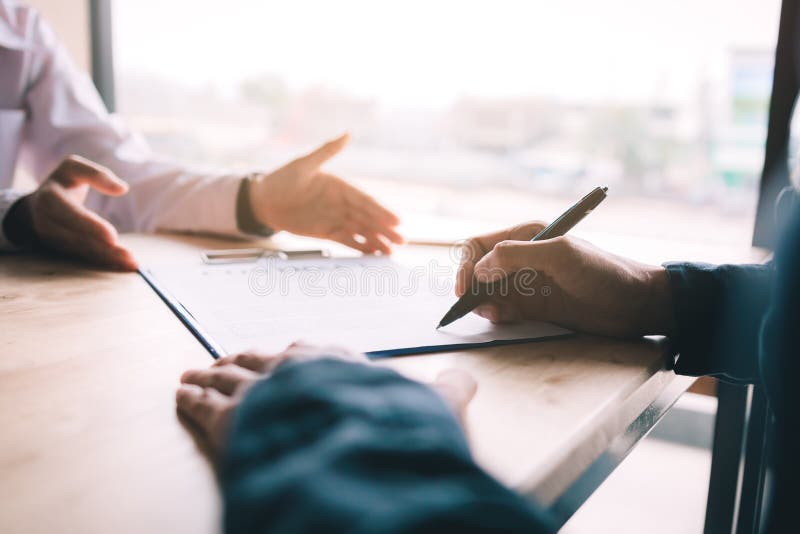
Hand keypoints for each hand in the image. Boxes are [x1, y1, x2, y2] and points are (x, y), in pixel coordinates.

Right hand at [9, 155, 136, 270]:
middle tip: (130, 256)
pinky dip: (104, 261)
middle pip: (79, 238)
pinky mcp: (60, 249)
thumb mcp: (74, 167)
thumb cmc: (61, 183)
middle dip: (105, 249)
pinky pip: (83, 257)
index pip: (71, 215)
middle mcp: (47, 222)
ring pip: (82, 251)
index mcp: (49, 199)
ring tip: (131, 263)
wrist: (34, 206)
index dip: (91, 226)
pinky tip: (123, 265)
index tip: (113, 236)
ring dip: (108, 259)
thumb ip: (97, 174)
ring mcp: (51, 239)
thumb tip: (123, 188)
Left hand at [176, 342, 476, 456]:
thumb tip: (464, 377)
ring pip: (229, 377)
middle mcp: (298, 368)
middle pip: (264, 358)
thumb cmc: (396, 429)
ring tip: (195, 372)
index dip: (297, 354)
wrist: (357, 451)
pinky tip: (180, 394)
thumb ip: (447, 392)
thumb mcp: (435, 408)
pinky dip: (191, 399)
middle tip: (227, 358)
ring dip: (210, 373)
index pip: (312, 351)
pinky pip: (205, 406)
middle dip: (244, 359)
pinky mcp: (234, 422)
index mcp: (341, 362)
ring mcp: (263, 393)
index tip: (287, 352)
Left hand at [249, 134, 403, 253]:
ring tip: (391, 253)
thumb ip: (326, 151)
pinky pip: (348, 241)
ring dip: (377, 241)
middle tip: (402, 241)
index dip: (381, 212)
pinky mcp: (328, 231)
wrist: (264, 200)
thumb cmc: (282, 179)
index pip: (365, 201)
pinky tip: (374, 254)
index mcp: (341, 186)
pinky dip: (361, 247)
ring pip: (362, 231)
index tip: (396, 222)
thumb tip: (347, 134)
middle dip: (385, 230)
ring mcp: (336, 218)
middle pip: (368, 219)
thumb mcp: (303, 164)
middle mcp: (342, 203)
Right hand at [456, 221, 674, 337]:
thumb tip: (479, 269)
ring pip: (486, 291)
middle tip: (472, 305)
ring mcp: (525, 283)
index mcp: (525, 236)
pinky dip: (495, 314)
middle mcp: (521, 257)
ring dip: (481, 302)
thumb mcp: (559, 255)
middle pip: (477, 269)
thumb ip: (516, 255)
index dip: (466, 265)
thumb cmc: (602, 272)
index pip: (479, 245)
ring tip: (492, 313)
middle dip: (470, 286)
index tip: (465, 289)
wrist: (635, 304)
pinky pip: (502, 308)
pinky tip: (501, 318)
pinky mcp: (532, 306)